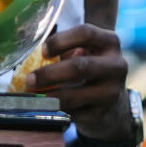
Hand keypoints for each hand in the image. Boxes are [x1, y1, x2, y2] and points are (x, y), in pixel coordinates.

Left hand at [30, 24, 133, 140]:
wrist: (111, 103)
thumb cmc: (89, 70)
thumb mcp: (85, 52)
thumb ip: (64, 47)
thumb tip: (29, 46)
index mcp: (110, 41)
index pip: (86, 33)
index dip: (61, 40)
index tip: (42, 51)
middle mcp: (116, 65)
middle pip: (80, 66)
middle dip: (50, 74)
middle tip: (29, 79)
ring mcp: (112, 92)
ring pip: (75, 95)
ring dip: (48, 96)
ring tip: (32, 96)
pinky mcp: (102, 113)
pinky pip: (73, 112)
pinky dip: (54, 109)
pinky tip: (43, 106)